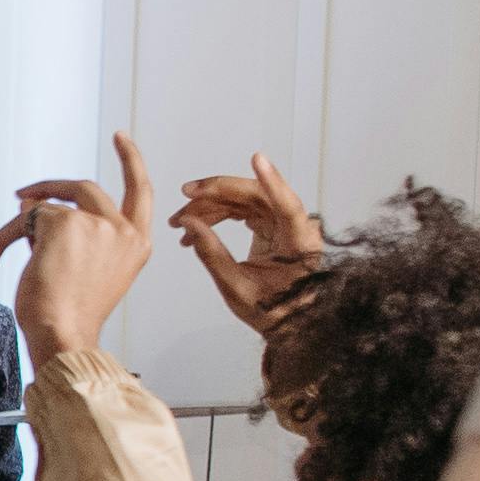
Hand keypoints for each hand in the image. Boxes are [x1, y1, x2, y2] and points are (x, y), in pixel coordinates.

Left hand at [0, 135, 154, 361]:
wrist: (63, 334)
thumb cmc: (70, 316)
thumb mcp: (81, 271)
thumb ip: (70, 235)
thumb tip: (31, 205)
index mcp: (137, 246)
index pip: (141, 193)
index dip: (131, 162)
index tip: (121, 139)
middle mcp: (124, 231)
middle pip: (86, 189)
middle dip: (51, 186)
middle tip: (24, 192)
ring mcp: (97, 224)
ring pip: (48, 208)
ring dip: (20, 225)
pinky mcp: (65, 222)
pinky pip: (26, 218)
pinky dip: (4, 237)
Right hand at [167, 152, 324, 333]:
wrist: (289, 322)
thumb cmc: (272, 311)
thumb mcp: (237, 289)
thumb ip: (213, 255)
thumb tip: (189, 224)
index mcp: (299, 244)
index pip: (288, 206)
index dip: (272, 181)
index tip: (257, 158)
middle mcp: (297, 227)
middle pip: (257, 196)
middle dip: (218, 192)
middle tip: (185, 195)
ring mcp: (285, 224)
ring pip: (245, 200)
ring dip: (211, 205)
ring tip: (180, 221)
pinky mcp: (274, 226)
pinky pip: (243, 209)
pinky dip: (218, 214)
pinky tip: (195, 226)